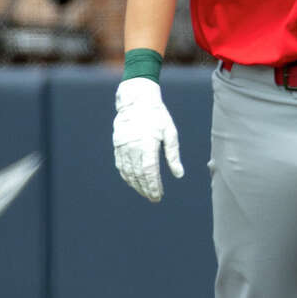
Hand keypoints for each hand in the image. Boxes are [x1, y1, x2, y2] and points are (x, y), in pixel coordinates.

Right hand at [112, 78, 183, 201]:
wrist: (136, 99)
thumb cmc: (156, 115)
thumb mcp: (169, 132)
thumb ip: (173, 154)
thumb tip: (178, 174)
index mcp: (147, 143)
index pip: (149, 171)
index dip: (153, 186)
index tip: (158, 196)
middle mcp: (133, 146)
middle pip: (138, 174)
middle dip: (146, 188)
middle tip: (153, 198)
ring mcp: (123, 145)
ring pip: (127, 171)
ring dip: (136, 184)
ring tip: (144, 192)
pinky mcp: (117, 144)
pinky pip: (120, 164)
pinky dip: (126, 175)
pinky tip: (132, 181)